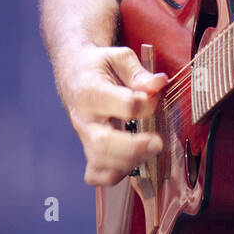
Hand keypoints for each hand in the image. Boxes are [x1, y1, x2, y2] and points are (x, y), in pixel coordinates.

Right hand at [62, 45, 168, 186]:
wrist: (74, 73)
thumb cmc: (99, 66)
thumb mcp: (119, 57)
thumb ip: (139, 72)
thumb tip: (158, 85)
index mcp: (91, 91)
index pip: (124, 105)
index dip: (146, 104)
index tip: (156, 98)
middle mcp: (84, 118)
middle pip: (104, 143)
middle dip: (135, 147)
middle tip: (158, 143)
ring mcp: (85, 138)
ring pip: (101, 162)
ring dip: (130, 162)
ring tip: (151, 150)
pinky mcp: (88, 150)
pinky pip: (95, 175)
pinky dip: (113, 176)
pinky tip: (131, 164)